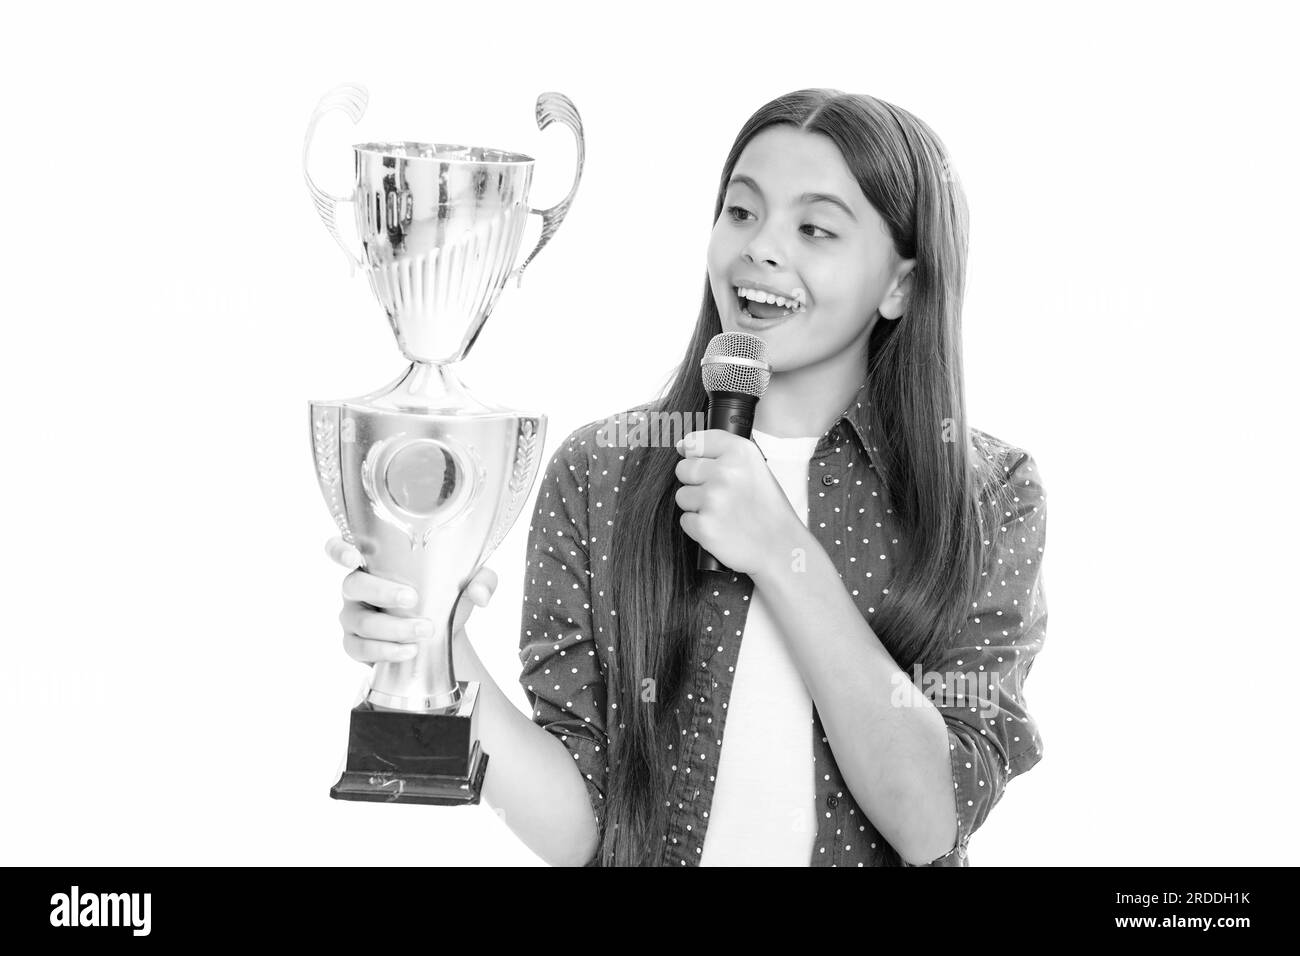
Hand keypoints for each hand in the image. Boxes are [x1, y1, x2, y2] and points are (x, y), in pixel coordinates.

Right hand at [325, 536, 497, 664]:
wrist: (444, 634)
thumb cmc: (446, 597)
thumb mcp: (468, 582)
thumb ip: (481, 579)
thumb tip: (480, 593)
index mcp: (376, 562)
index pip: (341, 549)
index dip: (339, 550)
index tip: (353, 557)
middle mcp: (358, 587)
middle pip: (353, 586)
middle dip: (382, 593)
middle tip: (414, 600)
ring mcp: (353, 617)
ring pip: (360, 622)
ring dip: (392, 628)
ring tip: (424, 632)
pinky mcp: (356, 644)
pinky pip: (359, 648)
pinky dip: (384, 651)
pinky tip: (408, 651)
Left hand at [673, 429, 806, 576]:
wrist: (781, 545)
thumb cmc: (768, 507)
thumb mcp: (755, 466)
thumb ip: (721, 452)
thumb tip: (681, 446)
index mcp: (740, 452)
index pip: (694, 442)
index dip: (696, 455)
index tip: (704, 464)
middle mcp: (725, 472)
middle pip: (683, 469)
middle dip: (696, 483)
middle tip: (721, 495)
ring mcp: (713, 499)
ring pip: (682, 495)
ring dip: (697, 506)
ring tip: (723, 513)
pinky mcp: (704, 525)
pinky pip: (686, 520)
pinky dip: (700, 526)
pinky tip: (721, 527)